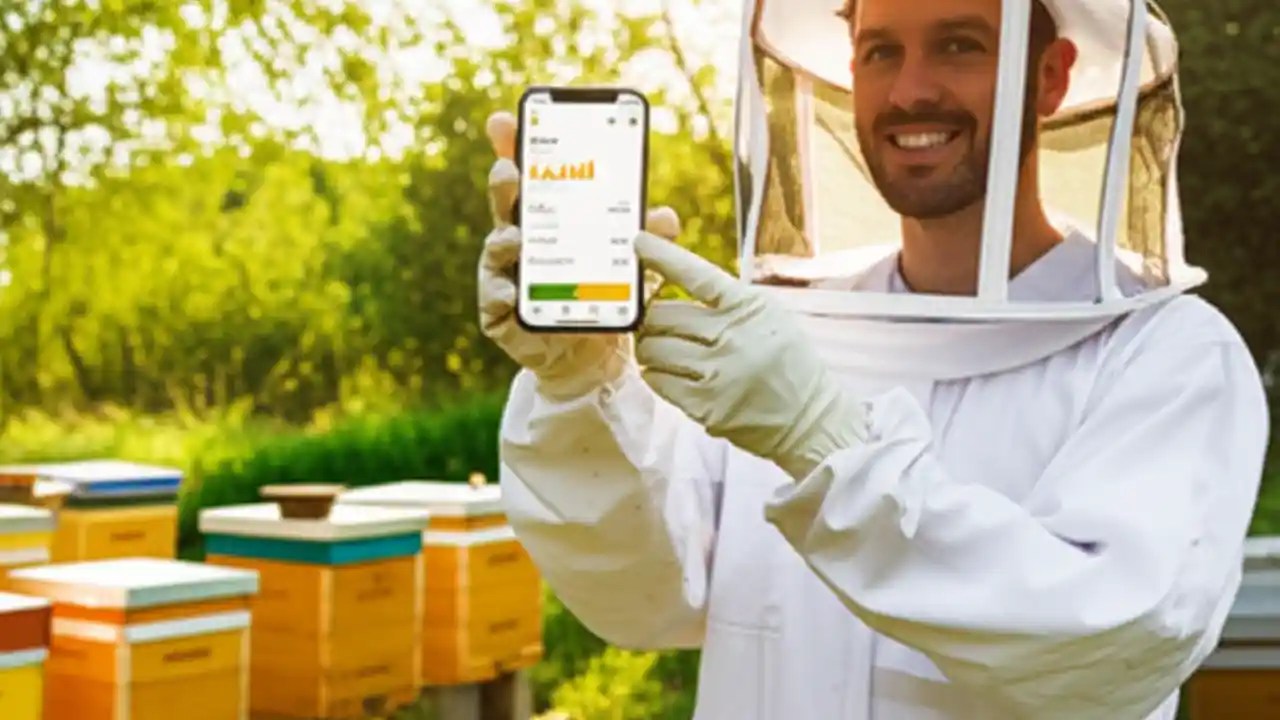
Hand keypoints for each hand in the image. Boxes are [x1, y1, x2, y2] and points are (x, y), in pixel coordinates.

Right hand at [478, 111, 679, 400]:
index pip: (527, 177)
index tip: (506, 119)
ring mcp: (505, 277)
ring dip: (503, 240)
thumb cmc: (603, 298)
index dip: (513, 146)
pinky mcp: (501, 316)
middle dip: (504, 183)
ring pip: (496, 251)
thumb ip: (647, 242)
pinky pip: (494, 302)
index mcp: (546, 221)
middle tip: (510, 170)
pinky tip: (511, 291)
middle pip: (505, 205)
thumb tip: (664, 217)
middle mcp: (519, 244)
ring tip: (515, 237)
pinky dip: (500, 294)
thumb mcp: (633, 267)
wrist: (591, 356)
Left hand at [633, 232, 868, 479]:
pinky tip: (668, 372)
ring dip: (649, 347)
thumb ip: (727, 300)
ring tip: (660, 349)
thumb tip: (673, 281)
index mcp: (749, 308)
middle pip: (663, 315)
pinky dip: (655, 374)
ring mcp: (717, 374)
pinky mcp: (704, 406)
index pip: (697, 275)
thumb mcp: (768, 316)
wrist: (809, 418)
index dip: (663, 257)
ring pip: (653, 349)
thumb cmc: (786, 361)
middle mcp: (732, 338)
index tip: (639, 243)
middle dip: (652, 318)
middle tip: (656, 324)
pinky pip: (658, 381)